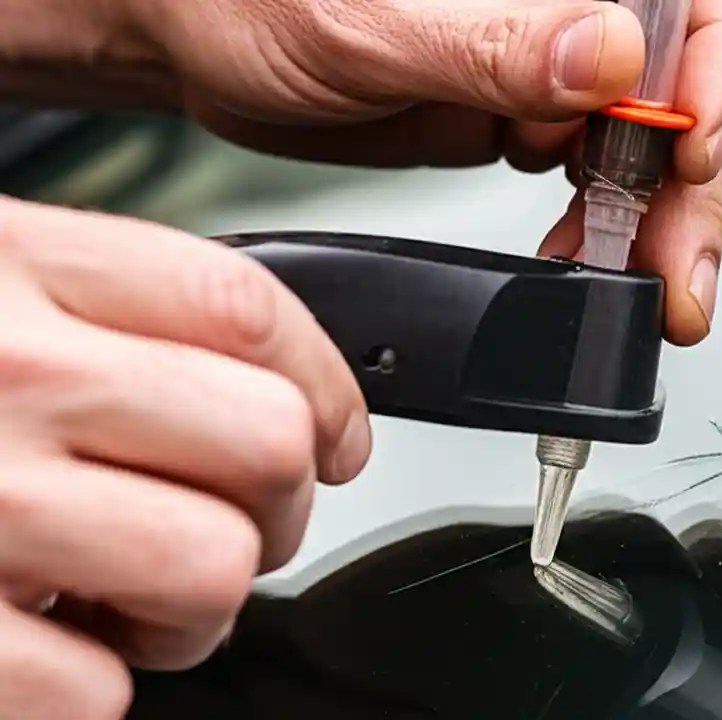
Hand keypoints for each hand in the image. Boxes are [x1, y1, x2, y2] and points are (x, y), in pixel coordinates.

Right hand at [0, 196, 369, 717]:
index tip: (333, 436)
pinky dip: (86, 688)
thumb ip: (93, 313)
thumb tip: (268, 394)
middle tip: (230, 526)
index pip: (247, 310)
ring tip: (126, 602)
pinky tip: (30, 649)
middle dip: (274, 507)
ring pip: (210, 571)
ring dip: (192, 612)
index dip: (328, 386)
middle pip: (264, 442)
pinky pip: (98, 693)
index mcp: (6, 268)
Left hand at [2, 0, 721, 344]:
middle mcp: (574, 5)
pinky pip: (606, 182)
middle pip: (694, 88)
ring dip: (665, 224)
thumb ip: (492, 44)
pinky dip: (614, 234)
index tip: (690, 147)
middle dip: (695, 187)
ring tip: (650, 286)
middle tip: (677, 266)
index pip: (698, 1)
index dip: (720, 74)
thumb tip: (609, 58)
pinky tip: (594, 262)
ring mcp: (558, 66)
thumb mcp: (368, 22)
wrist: (199, 40)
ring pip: (660, 146)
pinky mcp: (532, 119)